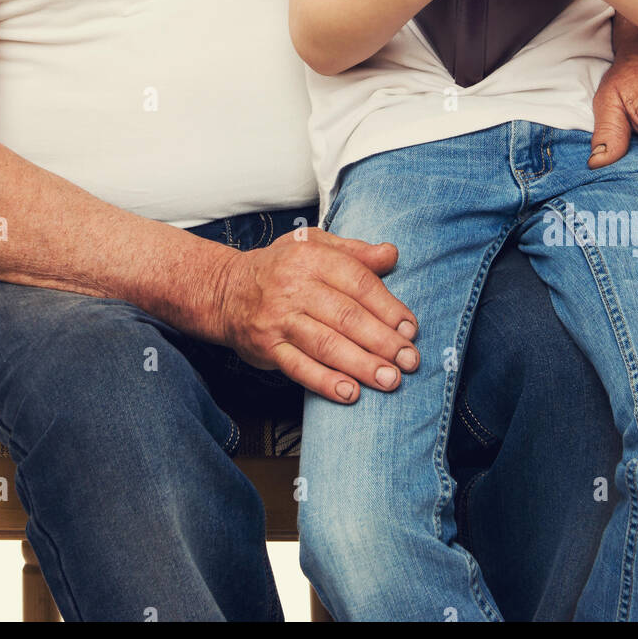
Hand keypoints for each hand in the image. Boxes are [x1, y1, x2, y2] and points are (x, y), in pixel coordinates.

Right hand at [214, 225, 421, 402]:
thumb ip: (356, 251)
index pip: (358, 283)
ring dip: (362, 365)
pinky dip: (326, 382)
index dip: (388, 307)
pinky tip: (350, 394)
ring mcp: (279, 320)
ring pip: (326, 345)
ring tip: (390, 380)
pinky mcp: (268, 348)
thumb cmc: (281, 267)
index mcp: (312, 258)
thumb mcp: (315, 244)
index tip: (411, 329)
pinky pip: (299, 368)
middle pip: (346, 317)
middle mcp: (294, 288)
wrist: (227, 290)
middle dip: (383, 341)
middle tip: (410, 361)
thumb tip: (392, 254)